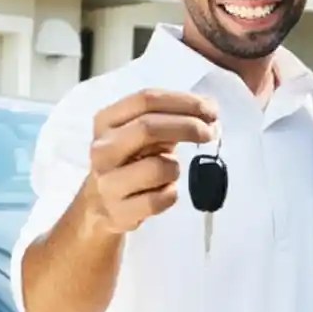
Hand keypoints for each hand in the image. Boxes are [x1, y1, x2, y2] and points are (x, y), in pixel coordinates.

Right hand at [85, 89, 217, 233]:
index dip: (183, 102)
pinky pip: (161, 199)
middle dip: (187, 126)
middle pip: (148, 128)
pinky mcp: (119, 212)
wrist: (101, 205)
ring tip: (171, 171)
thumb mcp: (142, 134)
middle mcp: (102, 149)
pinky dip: (171, 193)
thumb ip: (170, 118)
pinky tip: (164, 191)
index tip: (211, 110)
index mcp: (106, 121)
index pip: (146, 100)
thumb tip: (209, 109)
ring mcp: (107, 182)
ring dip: (176, 168)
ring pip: (158, 167)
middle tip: (210, 132)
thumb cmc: (131, 162)